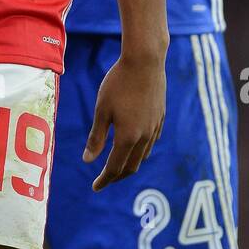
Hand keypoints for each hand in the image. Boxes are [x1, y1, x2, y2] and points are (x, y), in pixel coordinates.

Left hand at [83, 53, 166, 191]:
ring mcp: (155, 127)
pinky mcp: (161, 117)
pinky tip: (135, 145)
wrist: (145, 61)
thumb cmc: (119, 83)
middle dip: (117, 176)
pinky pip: (151, 142)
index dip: (104, 179)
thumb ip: (97, 137)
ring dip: (130, 164)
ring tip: (119, 165)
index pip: (115, 167)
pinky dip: (141, 150)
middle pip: (131, 166)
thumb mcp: (102, 110)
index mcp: (127, 137)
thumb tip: (88, 161)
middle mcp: (144, 136)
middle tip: (105, 180)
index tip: (95, 187)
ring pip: (143, 155)